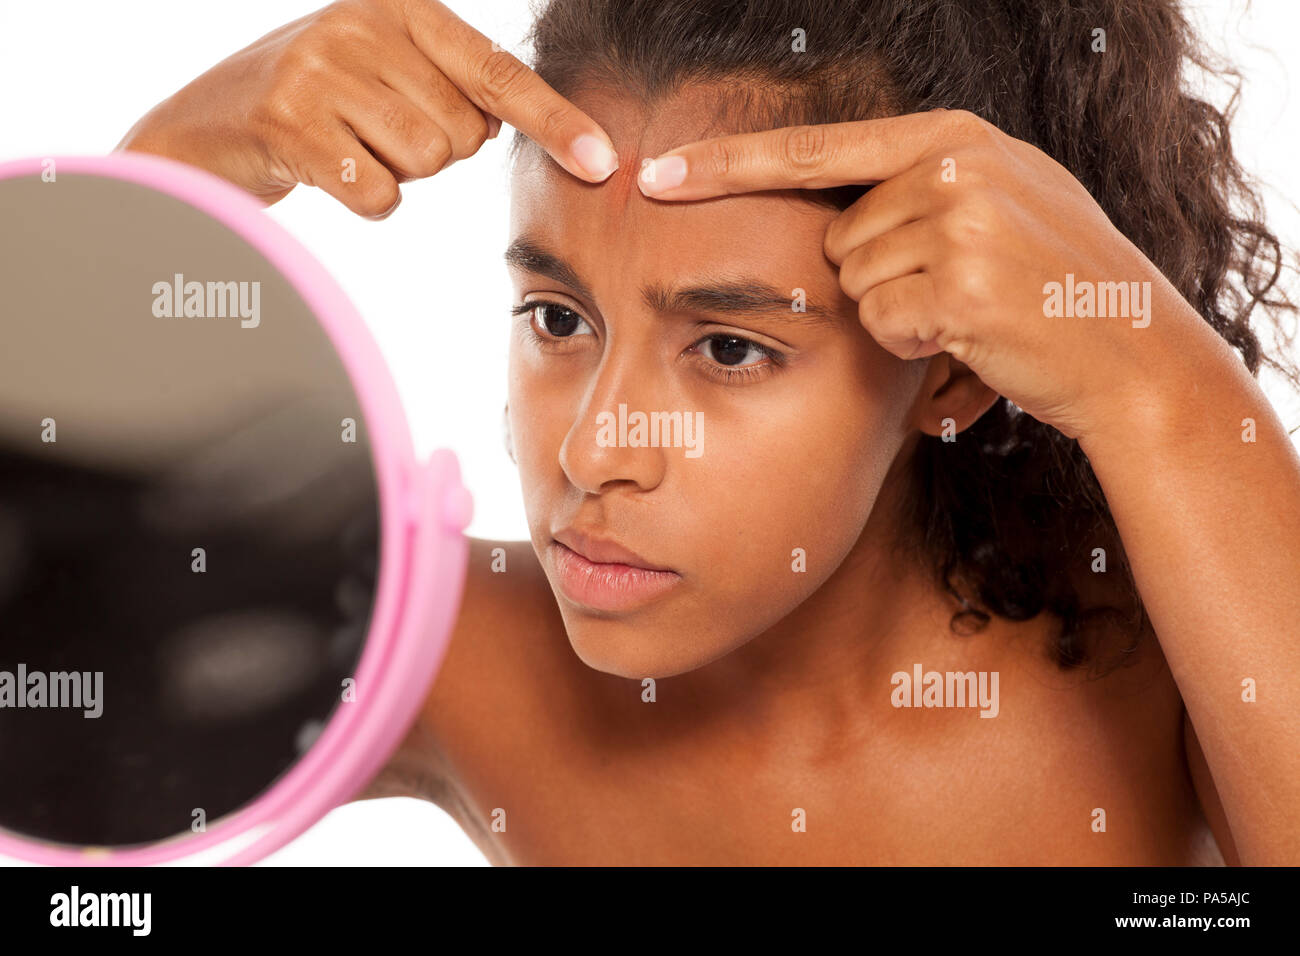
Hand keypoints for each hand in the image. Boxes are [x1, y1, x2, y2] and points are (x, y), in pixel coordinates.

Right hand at [117, 0, 618, 218]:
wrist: (210, 123)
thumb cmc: (322, 102)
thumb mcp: (387, 68)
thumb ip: (452, 84)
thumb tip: (503, 124)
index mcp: (402, 6)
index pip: (498, 72)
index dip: (555, 121)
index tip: (603, 162)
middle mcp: (364, 25)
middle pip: (462, 136)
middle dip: (431, 150)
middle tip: (374, 128)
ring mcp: (321, 69)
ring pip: (423, 165)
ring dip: (395, 174)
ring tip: (348, 143)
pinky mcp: (289, 121)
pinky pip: (379, 194)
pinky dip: (365, 200)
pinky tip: (327, 168)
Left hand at [636, 109, 1203, 440]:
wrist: (1133, 355)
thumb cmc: (1055, 296)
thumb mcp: (999, 211)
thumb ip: (919, 195)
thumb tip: (832, 223)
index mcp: (956, 137)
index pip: (815, 148)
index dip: (728, 164)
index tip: (655, 172)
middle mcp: (956, 163)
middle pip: (836, 237)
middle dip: (876, 280)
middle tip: (956, 295)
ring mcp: (961, 217)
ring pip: (855, 284)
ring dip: (898, 316)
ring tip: (972, 316)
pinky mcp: (962, 278)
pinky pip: (883, 322)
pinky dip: (916, 346)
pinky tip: (974, 339)